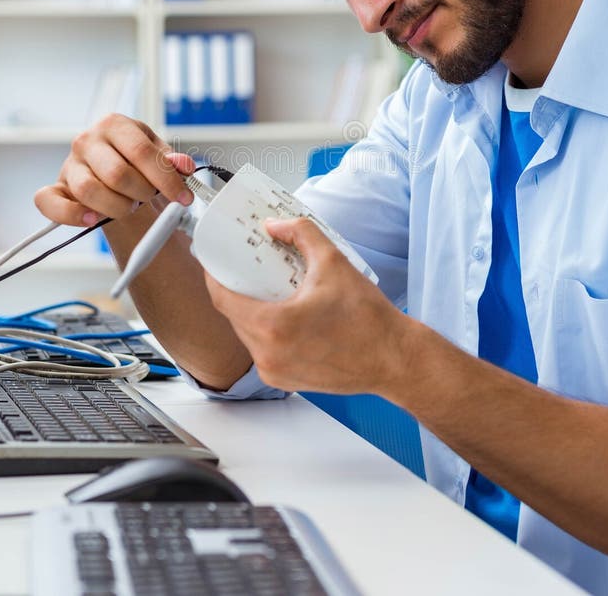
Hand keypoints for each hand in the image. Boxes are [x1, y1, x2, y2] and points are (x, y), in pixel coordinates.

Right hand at [34, 113, 195, 225]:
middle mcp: (87, 141)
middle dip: (142, 193)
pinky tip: (92, 219)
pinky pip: (50, 202)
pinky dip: (72, 214)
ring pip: (90, 191)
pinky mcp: (56, 187)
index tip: (184, 198)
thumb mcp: (157, 152)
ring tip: (129, 206)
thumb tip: (183, 166)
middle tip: (150, 198)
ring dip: (117, 206)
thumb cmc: (134, 158)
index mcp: (114, 125)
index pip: (142, 152)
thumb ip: (172, 160)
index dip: (167, 179)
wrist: (112, 167)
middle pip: (117, 174)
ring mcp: (69, 164)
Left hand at [204, 216, 407, 393]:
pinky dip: (267, 332)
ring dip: (252, 312)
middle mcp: (268, 354)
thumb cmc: (368, 319)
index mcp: (273, 326)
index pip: (223, 299)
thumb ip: (301, 234)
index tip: (216, 263)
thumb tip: (276, 226)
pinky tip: (285, 316)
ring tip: (268, 292)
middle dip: (237, 292)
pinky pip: (264, 351)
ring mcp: (276, 372)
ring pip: (247, 335)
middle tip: (246, 272)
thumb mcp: (333, 262)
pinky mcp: (286, 381)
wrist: (393, 359)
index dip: (215, 277)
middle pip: (234, 316)